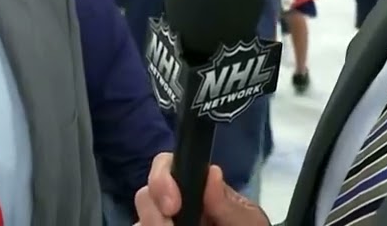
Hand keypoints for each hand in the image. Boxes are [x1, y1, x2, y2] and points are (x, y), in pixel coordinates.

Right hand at [134, 154, 270, 225]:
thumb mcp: (247, 222)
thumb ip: (229, 204)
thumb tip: (212, 172)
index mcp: (197, 189)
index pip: (167, 166)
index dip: (162, 179)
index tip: (173, 206)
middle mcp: (175, 205)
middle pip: (145, 194)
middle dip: (153, 212)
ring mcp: (162, 222)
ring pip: (139, 219)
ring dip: (151, 224)